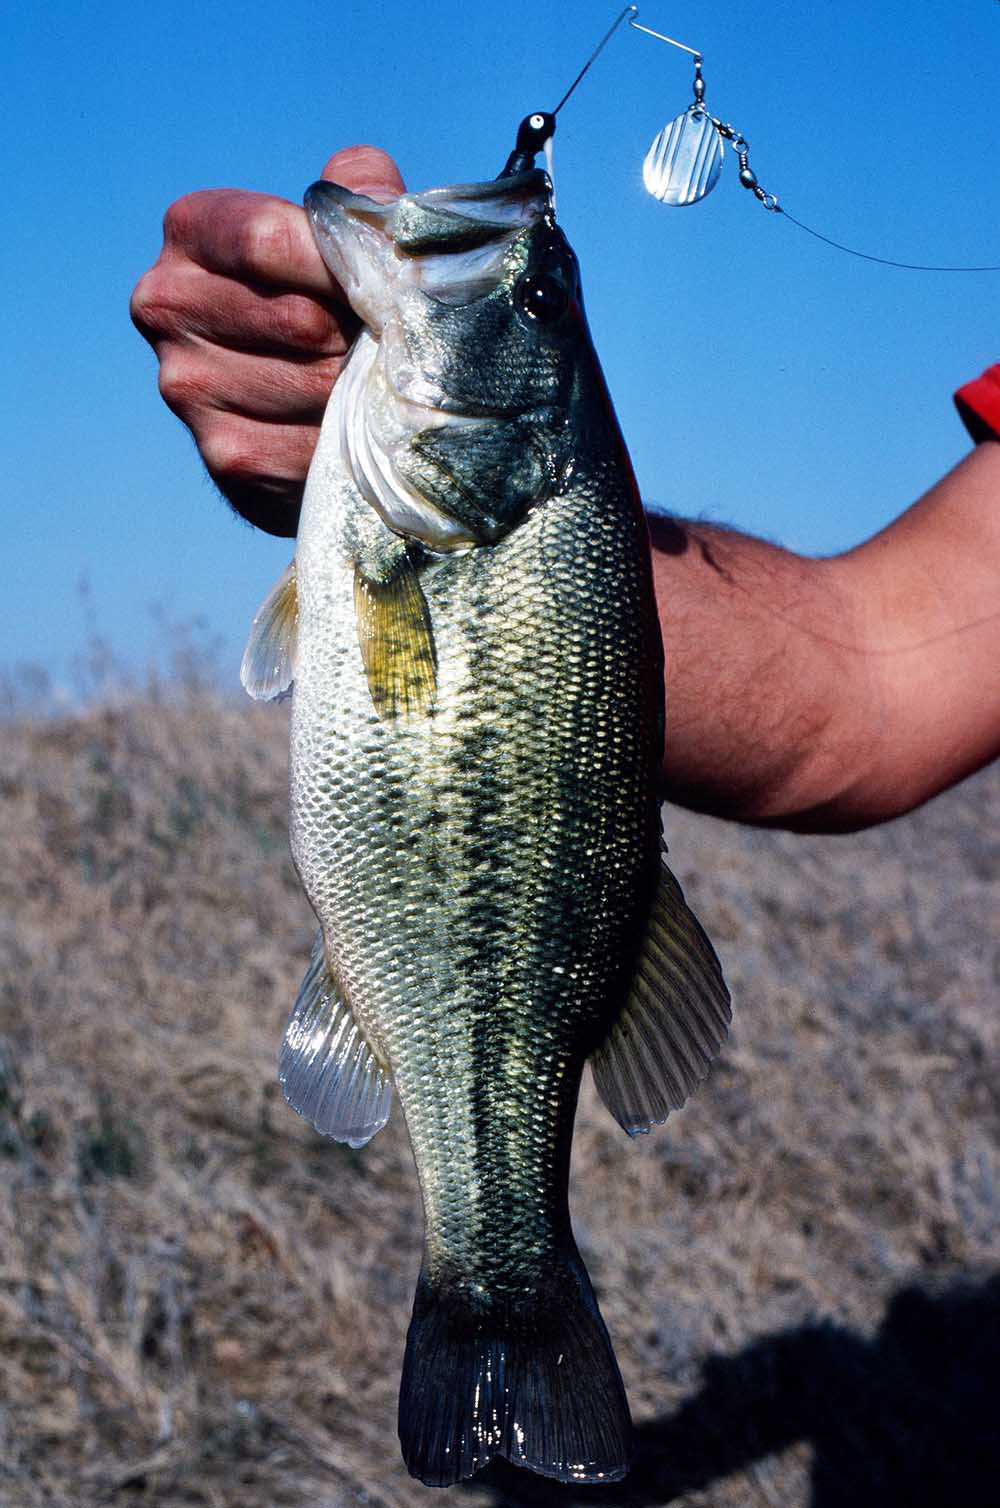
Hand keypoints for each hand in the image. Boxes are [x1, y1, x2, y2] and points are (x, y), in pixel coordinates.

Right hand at [130, 146, 404, 535]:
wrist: (303, 406)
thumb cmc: (330, 299)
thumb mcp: (343, 233)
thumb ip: (358, 198)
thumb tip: (377, 208)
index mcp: (192, 232)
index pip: (266, 240)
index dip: (343, 263)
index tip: (388, 279)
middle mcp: (167, 306)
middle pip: (297, 319)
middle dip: (360, 332)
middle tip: (388, 339)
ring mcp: (186, 386)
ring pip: (312, 386)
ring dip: (362, 388)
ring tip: (373, 379)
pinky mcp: (224, 455)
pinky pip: (311, 446)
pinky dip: (351, 439)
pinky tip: (355, 425)